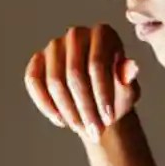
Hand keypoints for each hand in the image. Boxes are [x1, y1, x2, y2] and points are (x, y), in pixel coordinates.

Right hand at [24, 24, 139, 142]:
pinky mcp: (38, 60)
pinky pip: (33, 82)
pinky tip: (61, 121)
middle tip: (96, 131)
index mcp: (102, 33)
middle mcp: (76, 34)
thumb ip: (128, 80)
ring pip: (54, 81)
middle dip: (85, 107)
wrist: (99, 102)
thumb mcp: (128, 91)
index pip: (97, 64)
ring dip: (67, 110)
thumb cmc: (117, 93)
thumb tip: (131, 67)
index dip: (102, 94)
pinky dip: (45, 104)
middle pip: (74, 73)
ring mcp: (55, 46)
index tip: (110, 119)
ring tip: (81, 129)